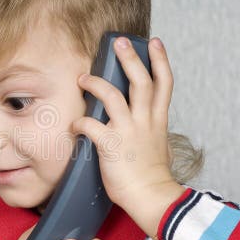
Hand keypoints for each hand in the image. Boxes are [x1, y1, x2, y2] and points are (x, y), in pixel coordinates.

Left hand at [72, 36, 183, 237]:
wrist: (153, 198)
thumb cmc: (153, 176)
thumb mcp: (159, 145)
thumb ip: (151, 130)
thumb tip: (145, 125)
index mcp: (158, 120)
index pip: (164, 83)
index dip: (160, 60)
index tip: (154, 42)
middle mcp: (145, 121)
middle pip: (141, 81)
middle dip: (130, 58)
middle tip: (118, 41)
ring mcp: (129, 131)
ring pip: (114, 96)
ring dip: (96, 83)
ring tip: (83, 78)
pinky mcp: (111, 145)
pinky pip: (91, 126)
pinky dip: (80, 123)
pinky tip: (74, 125)